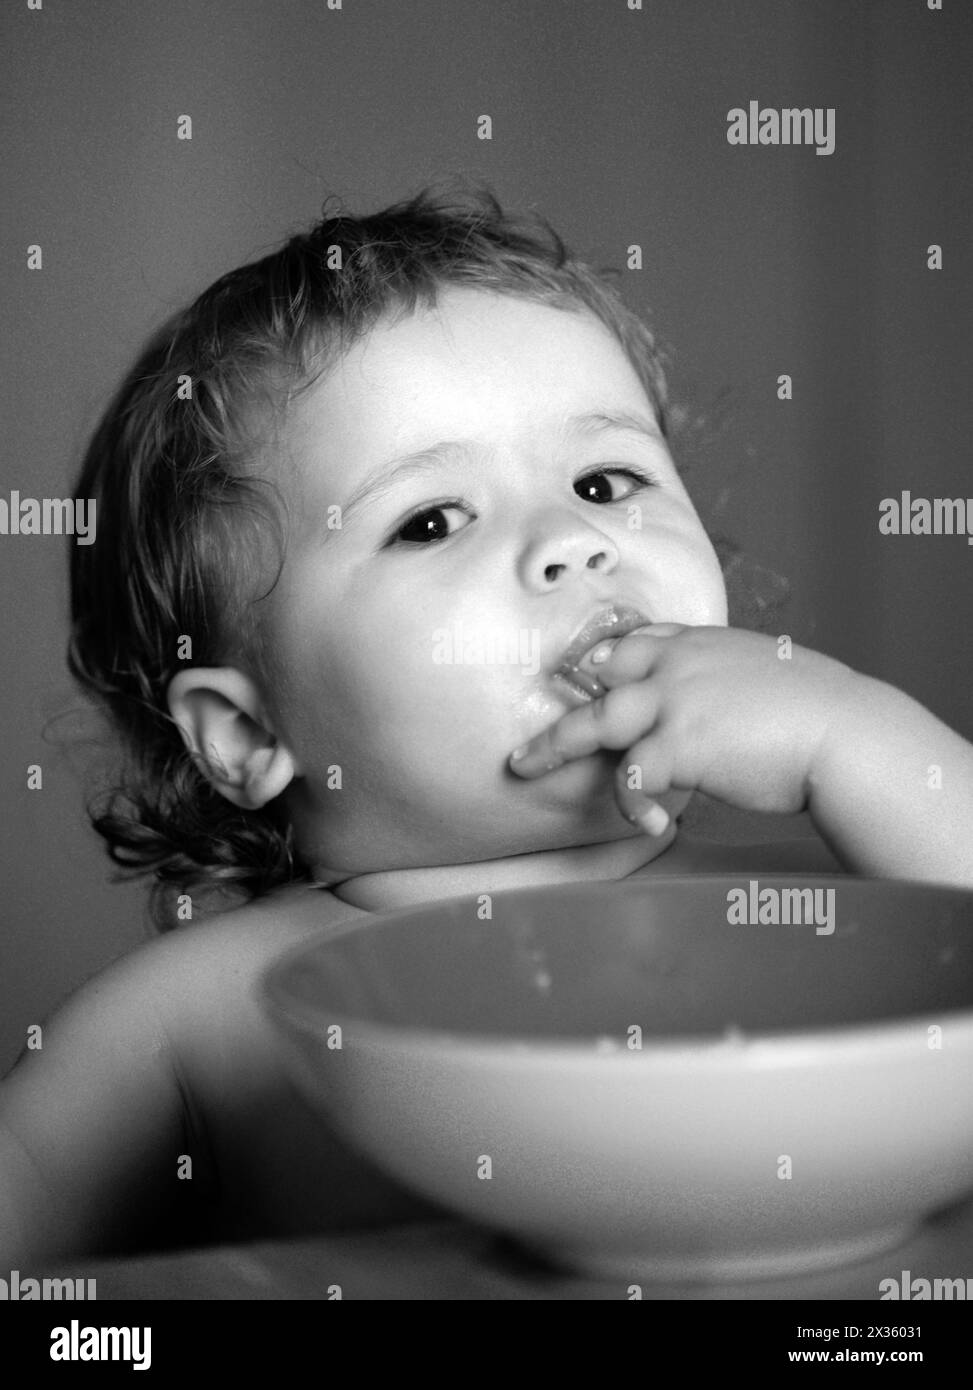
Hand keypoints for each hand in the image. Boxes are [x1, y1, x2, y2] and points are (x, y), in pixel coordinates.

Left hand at [509, 624, 860, 833]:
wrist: (845, 733)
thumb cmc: (822, 712)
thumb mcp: (769, 672)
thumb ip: (730, 679)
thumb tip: (725, 704)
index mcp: (701, 642)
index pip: (639, 639)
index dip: (609, 659)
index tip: (587, 672)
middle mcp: (678, 663)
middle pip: (600, 674)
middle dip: (562, 699)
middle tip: (530, 727)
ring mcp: (674, 701)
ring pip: (594, 721)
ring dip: (553, 746)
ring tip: (522, 768)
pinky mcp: (679, 745)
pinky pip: (631, 776)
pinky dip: (630, 803)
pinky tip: (644, 824)